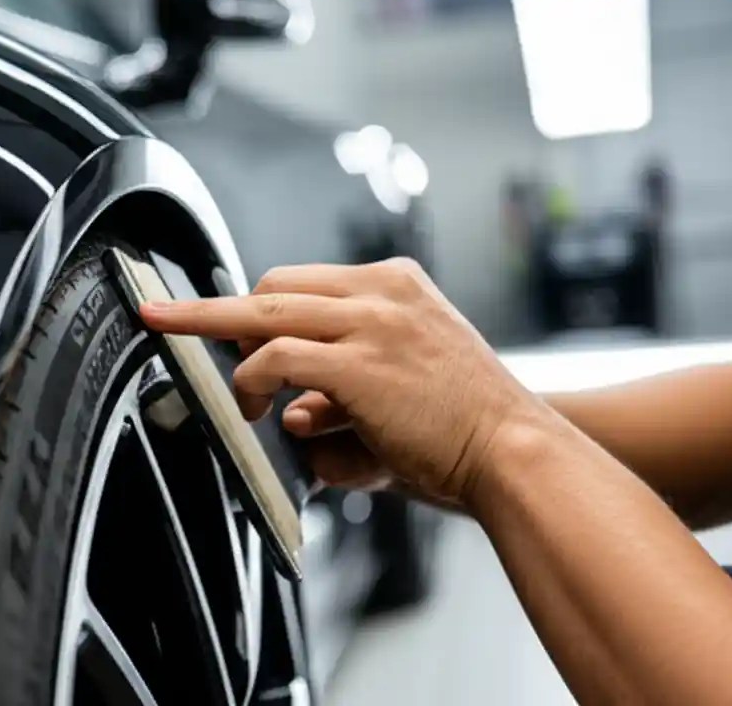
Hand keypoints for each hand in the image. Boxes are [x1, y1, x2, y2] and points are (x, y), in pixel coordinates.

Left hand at [140, 258, 553, 506]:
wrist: (513, 452)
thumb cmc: (461, 428)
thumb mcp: (404, 380)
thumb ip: (345, 383)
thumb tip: (293, 412)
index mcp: (397, 283)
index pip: (303, 279)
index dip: (259, 309)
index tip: (218, 322)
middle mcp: (382, 291)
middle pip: (272, 285)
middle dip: (229, 320)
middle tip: (220, 362)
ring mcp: (372, 322)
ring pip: (262, 311)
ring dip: (231, 354)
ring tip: (244, 402)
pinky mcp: (359, 363)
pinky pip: (274, 358)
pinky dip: (251, 382)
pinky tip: (256, 410)